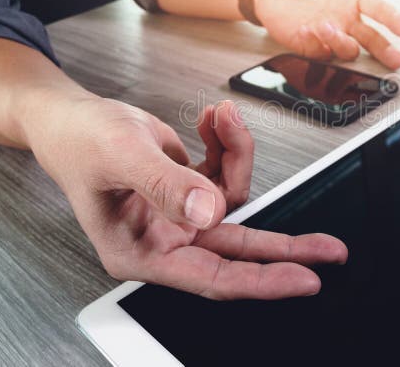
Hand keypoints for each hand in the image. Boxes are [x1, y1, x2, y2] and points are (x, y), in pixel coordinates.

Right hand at [27, 96, 347, 299]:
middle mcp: (164, 240)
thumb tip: (209, 211)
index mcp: (140, 252)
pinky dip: (227, 145)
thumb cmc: (80, 141)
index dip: (260, 281)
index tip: (304, 278)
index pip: (211, 276)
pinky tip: (215, 121)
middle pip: (237, 251)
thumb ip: (166, 184)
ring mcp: (178, 217)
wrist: (70, 119)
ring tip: (223, 118)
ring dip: (238, 154)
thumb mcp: (122, 155)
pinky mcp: (187, 192)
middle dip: (285, 246)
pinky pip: (223, 172)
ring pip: (233, 196)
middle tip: (330, 250)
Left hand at [254, 0, 399, 69]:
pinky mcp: (310, 45)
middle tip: (396, 59)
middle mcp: (345, 18)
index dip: (393, 18)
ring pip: (347, 49)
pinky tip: (305, 29)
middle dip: (384, 49)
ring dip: (341, 42)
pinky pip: (320, 52)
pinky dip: (316, 43)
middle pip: (371, 38)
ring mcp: (328, 34)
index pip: (378, 9)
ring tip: (325, 26)